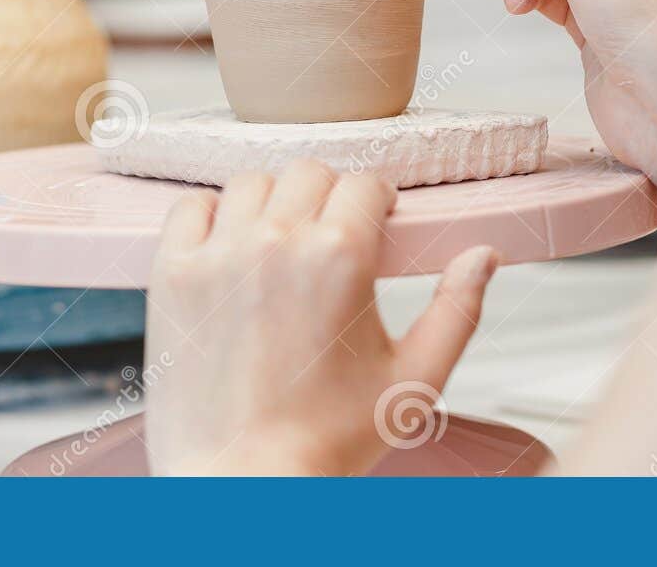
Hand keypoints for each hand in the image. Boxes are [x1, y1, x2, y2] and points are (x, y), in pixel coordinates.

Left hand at [145, 160, 498, 475]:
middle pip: (310, 172)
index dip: (377, 202)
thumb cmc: (326, 442)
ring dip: (273, 201)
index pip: (364, 183)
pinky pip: (190, 207)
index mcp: (341, 255)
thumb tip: (483, 255)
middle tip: (332, 237)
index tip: (374, 224)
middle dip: (329, 197)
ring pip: (252, 183)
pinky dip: (211, 214)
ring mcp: (218, 252)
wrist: (242, 484)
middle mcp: (276, 240)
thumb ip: (458, 310)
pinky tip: (228, 245)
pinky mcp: (172, 272)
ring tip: (281, 244)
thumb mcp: (415, 381)